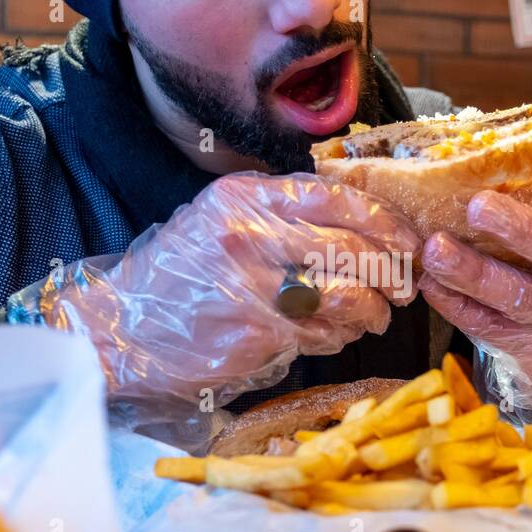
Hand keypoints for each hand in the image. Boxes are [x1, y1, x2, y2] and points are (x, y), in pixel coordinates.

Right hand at [27, 172, 419, 420]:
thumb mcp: (222, 219)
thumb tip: (360, 220)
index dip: (385, 219)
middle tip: (405, 284)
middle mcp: (252, 235)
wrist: (123, 328)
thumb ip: (281, 211)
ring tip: (375, 314)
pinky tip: (337, 333)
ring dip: (374, 309)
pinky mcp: (257, 334)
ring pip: (348, 294)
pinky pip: (324, 333)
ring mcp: (254, 287)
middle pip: (353, 246)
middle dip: (393, 269)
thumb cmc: (180, 275)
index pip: (337, 196)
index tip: (409, 238)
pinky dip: (342, 335)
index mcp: (247, 198)